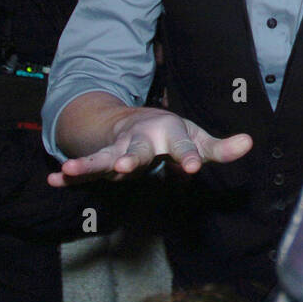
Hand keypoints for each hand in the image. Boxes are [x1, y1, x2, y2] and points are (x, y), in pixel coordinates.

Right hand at [48, 107, 251, 186]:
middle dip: (131, 158)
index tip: (192, 168)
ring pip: (104, 159)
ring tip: (69, 168)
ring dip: (88, 164)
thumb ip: (221, 147)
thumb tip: (248, 142)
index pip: (182, 147)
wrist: (137, 121)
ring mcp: (119, 150)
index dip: (188, 157)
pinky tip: (54, 179)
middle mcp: (142, 140)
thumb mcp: (199, 140)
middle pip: (137, 151)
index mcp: (169, 133)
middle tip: (125, 166)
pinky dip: (69, 175)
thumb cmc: (174, 135)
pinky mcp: (103, 160)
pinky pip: (86, 169)